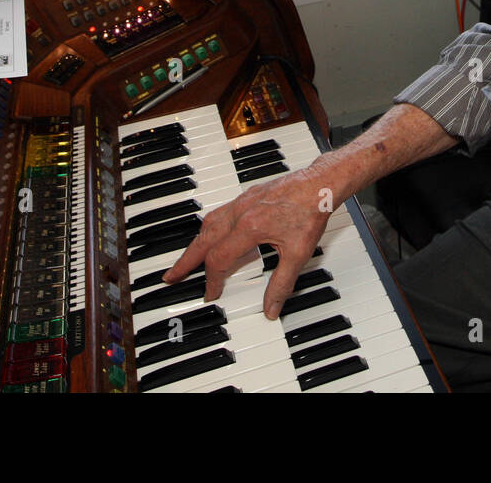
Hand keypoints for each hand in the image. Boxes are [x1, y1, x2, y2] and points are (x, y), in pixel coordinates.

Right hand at [161, 167, 334, 318]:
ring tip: (188, 258)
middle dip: (185, 261)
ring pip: (209, 224)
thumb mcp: (298, 254)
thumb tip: (271, 307)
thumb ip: (281, 283)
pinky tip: (212, 234)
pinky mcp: (247, 196)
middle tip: (171, 276)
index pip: (219, 260)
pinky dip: (209, 228)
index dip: (212, 280)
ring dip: (195, 243)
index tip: (210, 293)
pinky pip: (219, 213)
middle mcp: (240, 213)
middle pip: (203, 240)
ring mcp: (241, 202)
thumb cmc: (310, 211)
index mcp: (249, 228)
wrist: (319, 184)